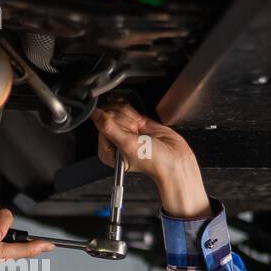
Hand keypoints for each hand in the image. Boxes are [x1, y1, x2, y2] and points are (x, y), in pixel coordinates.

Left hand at [91, 100, 211, 218]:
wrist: (174, 158)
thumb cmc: (153, 160)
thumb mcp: (127, 144)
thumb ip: (109, 128)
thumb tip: (95, 114)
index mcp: (106, 151)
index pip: (101, 125)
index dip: (115, 126)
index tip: (128, 135)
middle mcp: (112, 140)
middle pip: (108, 115)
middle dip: (125, 123)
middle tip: (136, 135)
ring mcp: (123, 130)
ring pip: (117, 110)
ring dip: (130, 118)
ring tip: (139, 132)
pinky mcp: (133, 122)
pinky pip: (126, 109)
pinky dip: (134, 114)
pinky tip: (140, 124)